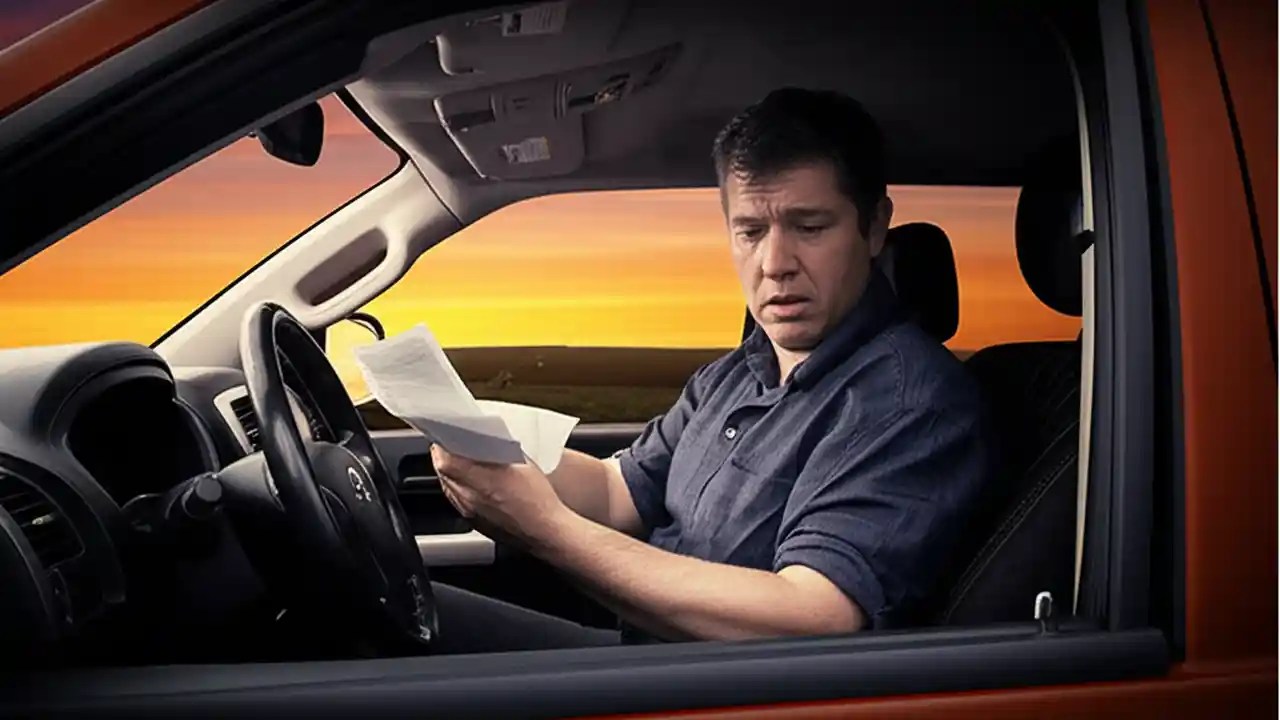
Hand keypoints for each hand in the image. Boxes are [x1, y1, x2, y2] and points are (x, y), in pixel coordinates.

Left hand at [430, 445, 569, 547]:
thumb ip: (502, 450)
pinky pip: (457, 501)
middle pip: (443, 473)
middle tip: (453, 445)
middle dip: (445, 456)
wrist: (547, 532)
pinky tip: (473, 483)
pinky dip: (459, 488)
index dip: (442, 445)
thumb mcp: (524, 464)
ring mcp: (469, 513)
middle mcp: (469, 499)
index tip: (447, 434)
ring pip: (448, 487)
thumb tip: (491, 440)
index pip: (445, 460)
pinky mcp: (474, 523)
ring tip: (462, 462)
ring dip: (451, 473)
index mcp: (480, 481)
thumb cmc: (540, 501)